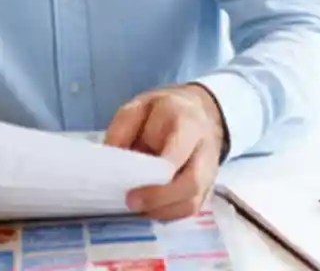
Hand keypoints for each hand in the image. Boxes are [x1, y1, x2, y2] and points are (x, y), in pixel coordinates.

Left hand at [104, 84, 227, 220]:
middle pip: (193, 183)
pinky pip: (189, 209)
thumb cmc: (166, 111)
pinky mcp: (206, 189)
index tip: (136, 183)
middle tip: (131, 202)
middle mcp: (205, 151)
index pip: (180, 149)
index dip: (160, 170)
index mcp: (188, 123)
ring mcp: (209, 173)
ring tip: (136, 207)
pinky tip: (148, 209)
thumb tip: (110, 157)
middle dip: (160, 198)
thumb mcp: (140, 106)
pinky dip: (167, 214)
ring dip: (161, 211)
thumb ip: (124, 128)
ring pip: (192, 202)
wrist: (199, 113)